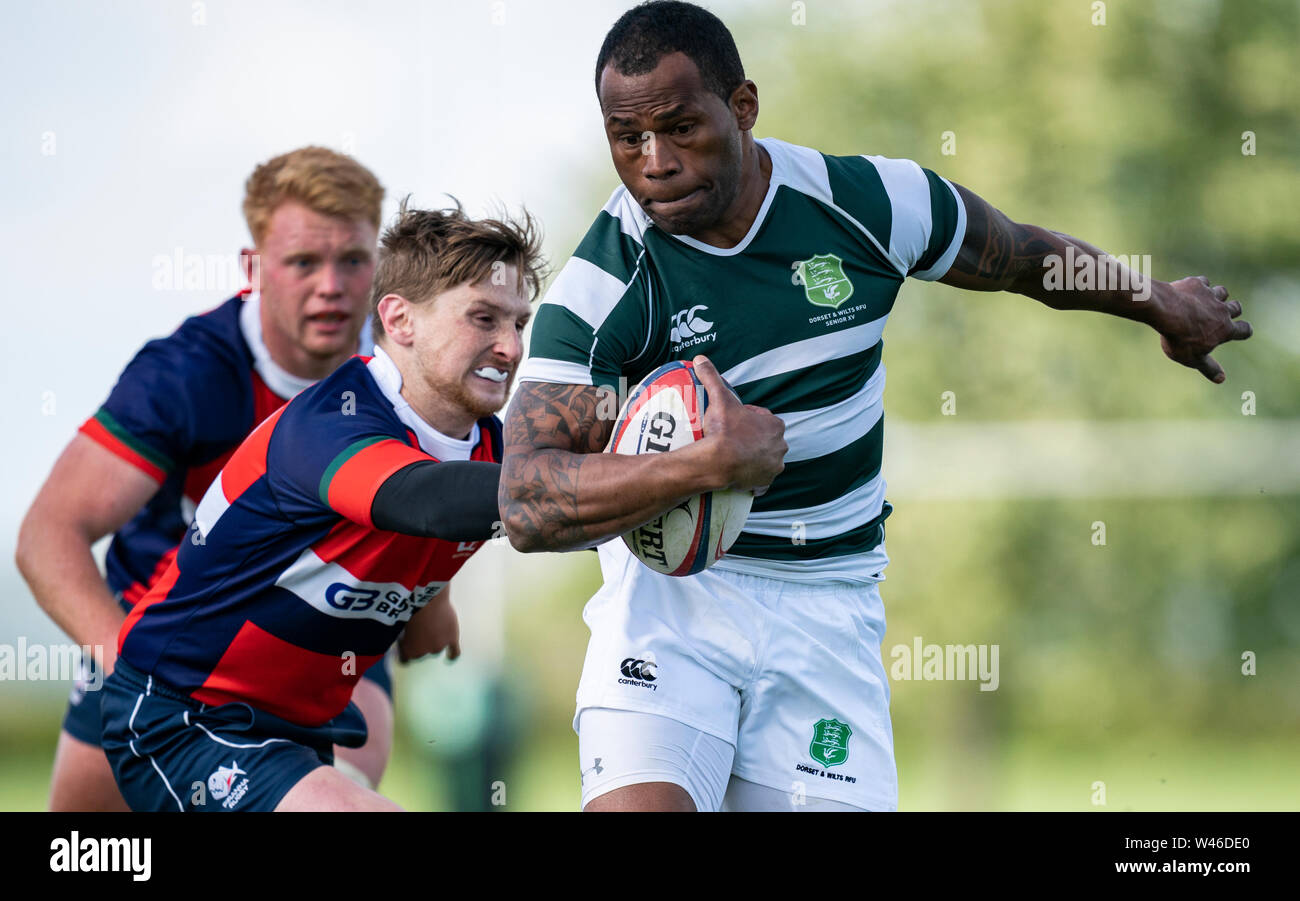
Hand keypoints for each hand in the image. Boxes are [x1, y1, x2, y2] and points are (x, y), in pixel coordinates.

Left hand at [397, 592, 459, 662]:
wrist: (428, 599)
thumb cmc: (411, 609)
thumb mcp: (400, 624)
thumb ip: (402, 635)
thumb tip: (404, 635)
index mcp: (409, 650)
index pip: (405, 659)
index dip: (404, 648)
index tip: (404, 640)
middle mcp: (424, 651)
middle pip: (421, 653)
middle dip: (420, 643)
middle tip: (419, 628)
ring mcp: (439, 645)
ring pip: (436, 648)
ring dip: (434, 641)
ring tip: (431, 627)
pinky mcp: (452, 638)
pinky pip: (454, 652)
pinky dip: (452, 654)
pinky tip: (450, 655)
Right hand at [692, 355, 786, 493]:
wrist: (719, 462)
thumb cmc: (724, 429)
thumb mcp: (719, 399)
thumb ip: (712, 377)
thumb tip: (701, 359)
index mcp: (775, 425)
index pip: (763, 419)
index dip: (748, 419)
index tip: (733, 421)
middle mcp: (780, 446)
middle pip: (765, 440)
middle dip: (753, 439)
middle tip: (732, 438)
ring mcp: (773, 465)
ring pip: (766, 459)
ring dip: (755, 457)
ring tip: (735, 456)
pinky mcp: (765, 482)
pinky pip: (762, 480)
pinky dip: (756, 479)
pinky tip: (744, 475)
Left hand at [1154, 276, 1251, 382]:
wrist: (1164, 311)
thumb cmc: (1178, 337)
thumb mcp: (1192, 358)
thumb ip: (1208, 368)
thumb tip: (1221, 379)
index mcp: (1225, 329)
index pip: (1245, 330)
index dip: (1244, 331)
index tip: (1240, 332)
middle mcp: (1222, 310)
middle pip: (1237, 307)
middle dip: (1232, 311)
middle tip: (1221, 316)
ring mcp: (1210, 295)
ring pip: (1222, 292)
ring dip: (1217, 296)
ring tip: (1205, 303)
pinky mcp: (1196, 283)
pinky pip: (1203, 282)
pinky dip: (1198, 286)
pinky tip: (1188, 291)